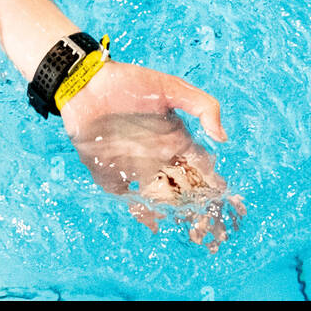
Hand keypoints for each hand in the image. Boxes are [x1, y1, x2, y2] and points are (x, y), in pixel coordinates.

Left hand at [60, 58, 242, 247]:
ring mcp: (136, 168)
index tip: (223, 196)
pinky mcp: (112, 175)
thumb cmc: (129, 82)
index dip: (214, 183)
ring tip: (187, 228)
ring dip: (174, 213)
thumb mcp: (170, 87)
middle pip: (184, 189)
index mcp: (176, 139)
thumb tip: (223, 137)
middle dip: (198, 208)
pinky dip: (141, 212)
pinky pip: (130, 199)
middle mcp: (159, 157)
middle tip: (208, 223)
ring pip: (161, 199)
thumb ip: (201, 106)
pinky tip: (152, 221)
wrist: (86, 85)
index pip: (201, 167)